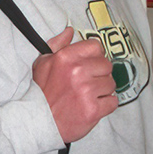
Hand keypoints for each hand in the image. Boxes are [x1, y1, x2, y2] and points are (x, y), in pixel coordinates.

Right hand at [32, 26, 116, 143]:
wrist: (39, 121)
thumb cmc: (42, 92)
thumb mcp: (43, 62)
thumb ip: (57, 44)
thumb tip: (70, 31)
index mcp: (66, 57)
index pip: (96, 46)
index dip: (95, 55)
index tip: (91, 63)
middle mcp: (77, 71)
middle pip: (107, 65)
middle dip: (100, 73)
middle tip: (90, 81)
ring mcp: (87, 91)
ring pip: (111, 83)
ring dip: (103, 89)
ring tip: (90, 94)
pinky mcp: (93, 110)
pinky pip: (113, 101)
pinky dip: (106, 104)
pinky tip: (95, 104)